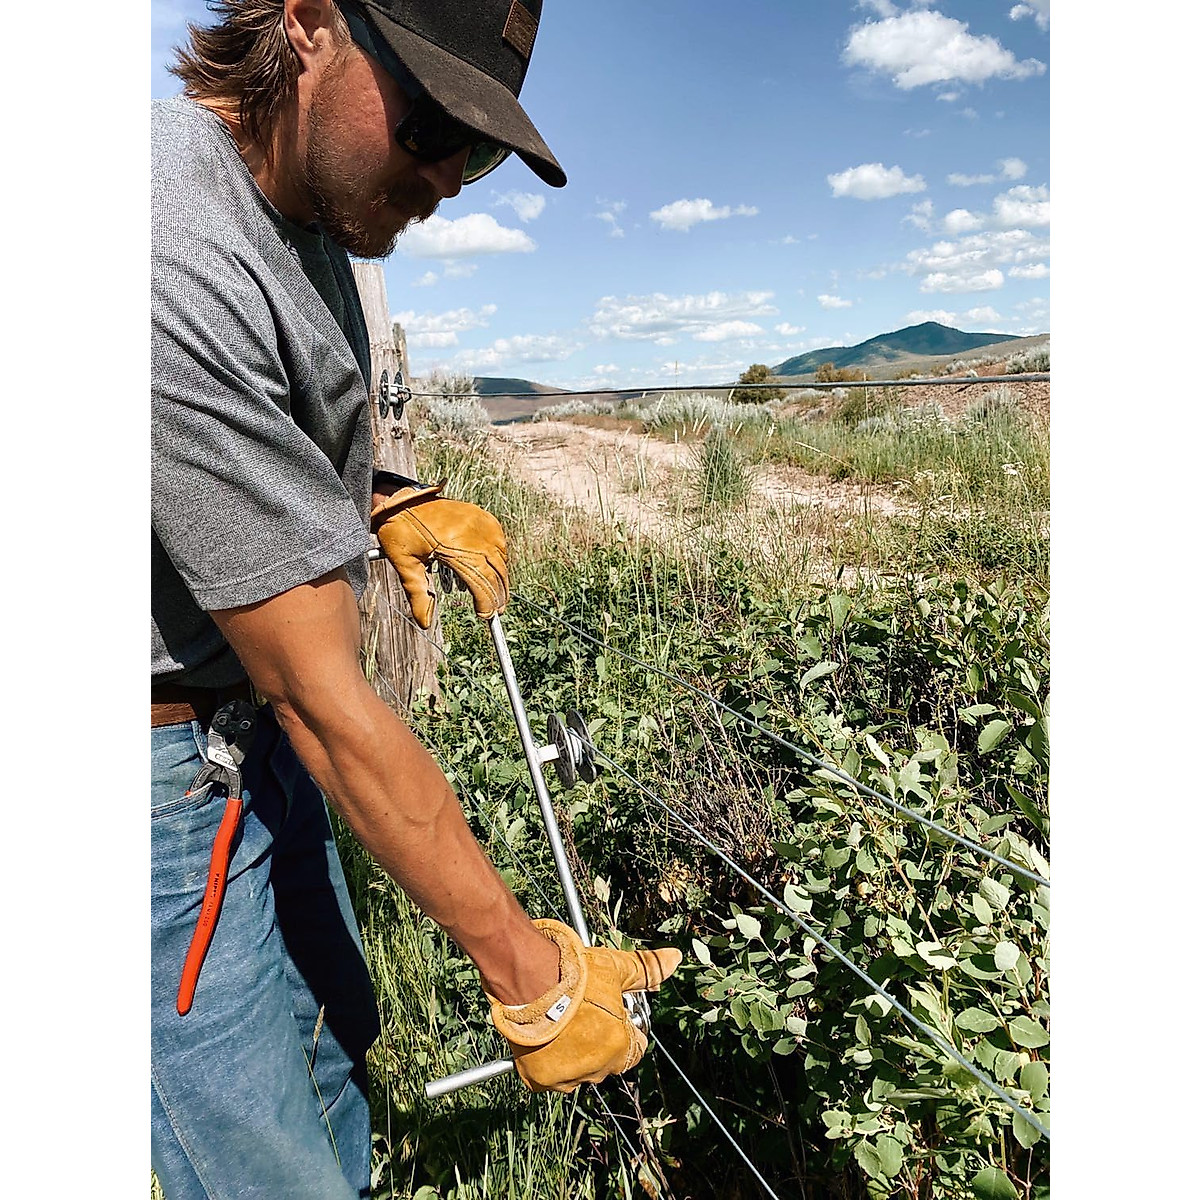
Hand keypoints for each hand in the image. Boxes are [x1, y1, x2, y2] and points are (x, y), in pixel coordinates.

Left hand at [371, 487, 508, 628]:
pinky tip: (493, 567)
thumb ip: (418, 594)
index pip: (480, 581)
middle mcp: (471, 534)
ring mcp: (479, 522)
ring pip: (500, 557)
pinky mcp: (480, 515)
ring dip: (500, 577)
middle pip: (495, 571)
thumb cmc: (399, 530)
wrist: (400, 497)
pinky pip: (499, 540)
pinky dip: (499, 557)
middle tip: (496, 611)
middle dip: (498, 594)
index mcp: (453, 548)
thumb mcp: (404, 564)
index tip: (485, 616)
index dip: (486, 601)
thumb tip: (425, 623)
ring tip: (496, 594)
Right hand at [487, 919, 682, 1093]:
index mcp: (620, 1047)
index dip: (625, 1029)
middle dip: (600, 1041)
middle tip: (585, 1013)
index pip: (635, 1048)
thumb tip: (675, 958)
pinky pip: (551, 1077)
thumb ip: (647, 970)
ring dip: (575, 1053)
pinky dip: (549, 1061)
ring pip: (578, 1070)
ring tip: (563, 1022)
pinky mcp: (539, 1079)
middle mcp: (597, 1069)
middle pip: (607, 1060)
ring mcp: (567, 1077)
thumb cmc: (575, 974)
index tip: (612, 1013)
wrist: (529, 980)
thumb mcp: (616, 968)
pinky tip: (546, 1037)